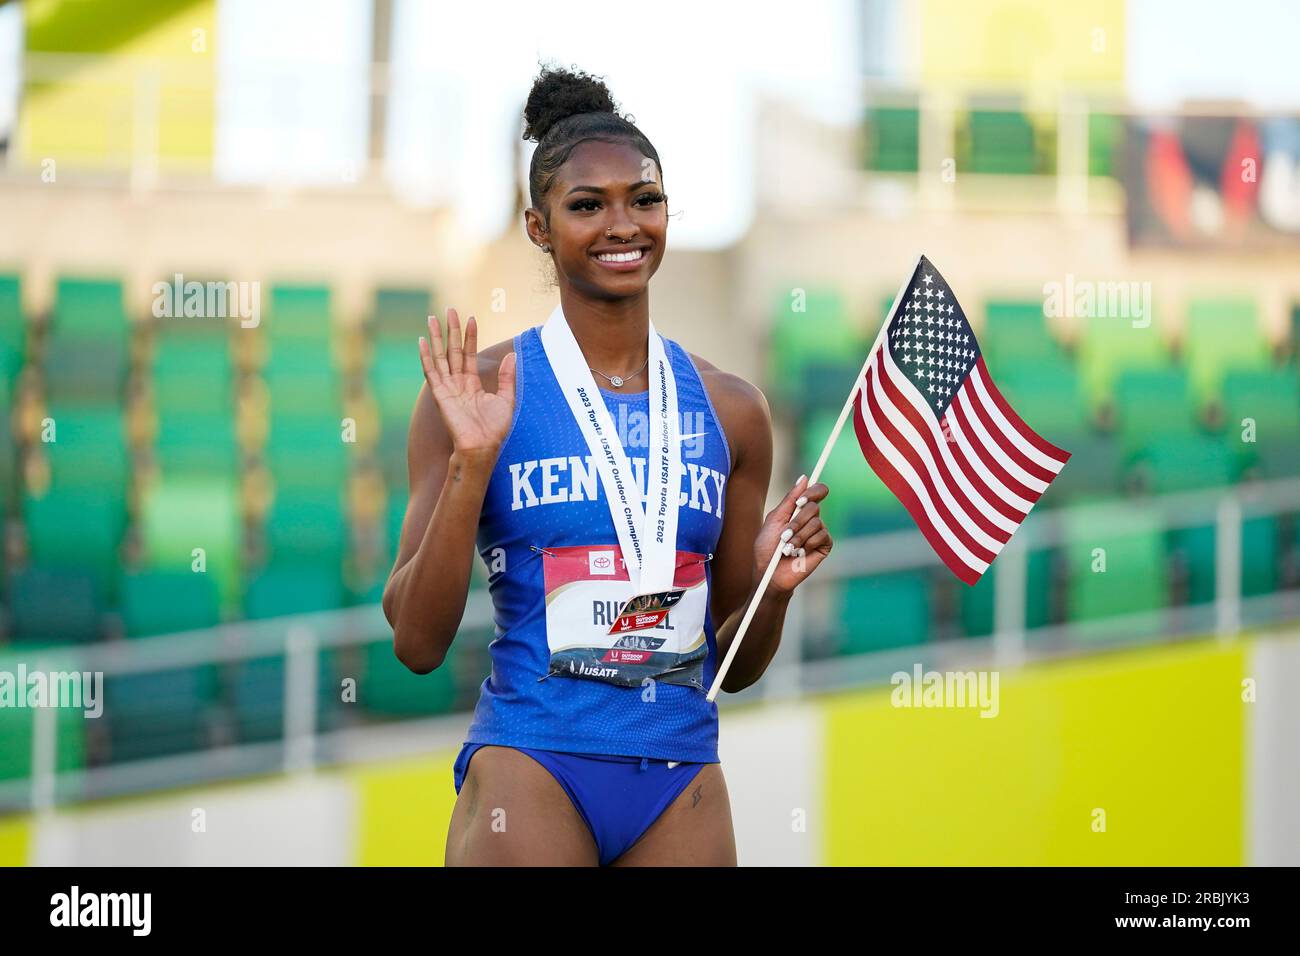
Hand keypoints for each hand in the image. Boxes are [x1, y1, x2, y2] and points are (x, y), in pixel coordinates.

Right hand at [419, 308, 516, 457]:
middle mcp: (458, 383)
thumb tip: (511, 355)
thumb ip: (507, 377)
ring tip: (432, 318)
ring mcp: (447, 387)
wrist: (483, 446)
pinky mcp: (440, 394)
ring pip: (440, 356)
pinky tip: (422, 341)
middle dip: (451, 330)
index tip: (471, 319)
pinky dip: (425, 356)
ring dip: (436, 337)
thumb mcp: (507, 399)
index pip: (470, 354)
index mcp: (472, 383)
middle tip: (449, 310)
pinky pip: (431, 371)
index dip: (470, 337)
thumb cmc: (494, 429)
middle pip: (453, 350)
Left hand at [753, 474, 831, 595]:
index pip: (816, 492)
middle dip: (796, 522)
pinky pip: (823, 535)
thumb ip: (790, 500)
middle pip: (814, 507)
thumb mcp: (775, 520)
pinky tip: (800, 553)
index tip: (800, 501)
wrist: (770, 574)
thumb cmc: (767, 548)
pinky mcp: (824, 546)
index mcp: (799, 510)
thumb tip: (804, 478)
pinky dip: (808, 543)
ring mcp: (819, 532)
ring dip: (799, 536)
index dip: (813, 492)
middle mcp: (811, 519)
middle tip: (785, 535)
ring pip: (816, 522)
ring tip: (788, 549)